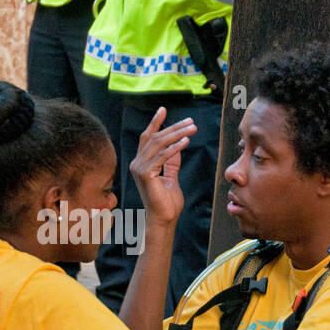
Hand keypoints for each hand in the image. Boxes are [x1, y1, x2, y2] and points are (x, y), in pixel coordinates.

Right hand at [129, 108, 196, 225]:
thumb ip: (172, 162)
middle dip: (173, 127)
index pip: (147, 138)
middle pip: (155, 138)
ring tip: (192, 129)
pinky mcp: (146, 174)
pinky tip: (186, 141)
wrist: (163, 219)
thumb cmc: (167, 203)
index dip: (155, 123)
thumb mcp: (171, 177)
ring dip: (178, 134)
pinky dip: (175, 147)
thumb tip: (177, 146)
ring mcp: (139, 168)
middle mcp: (137, 163)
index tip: (163, 109)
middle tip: (190, 122)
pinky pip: (163, 156)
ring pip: (159, 144)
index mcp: (140, 164)